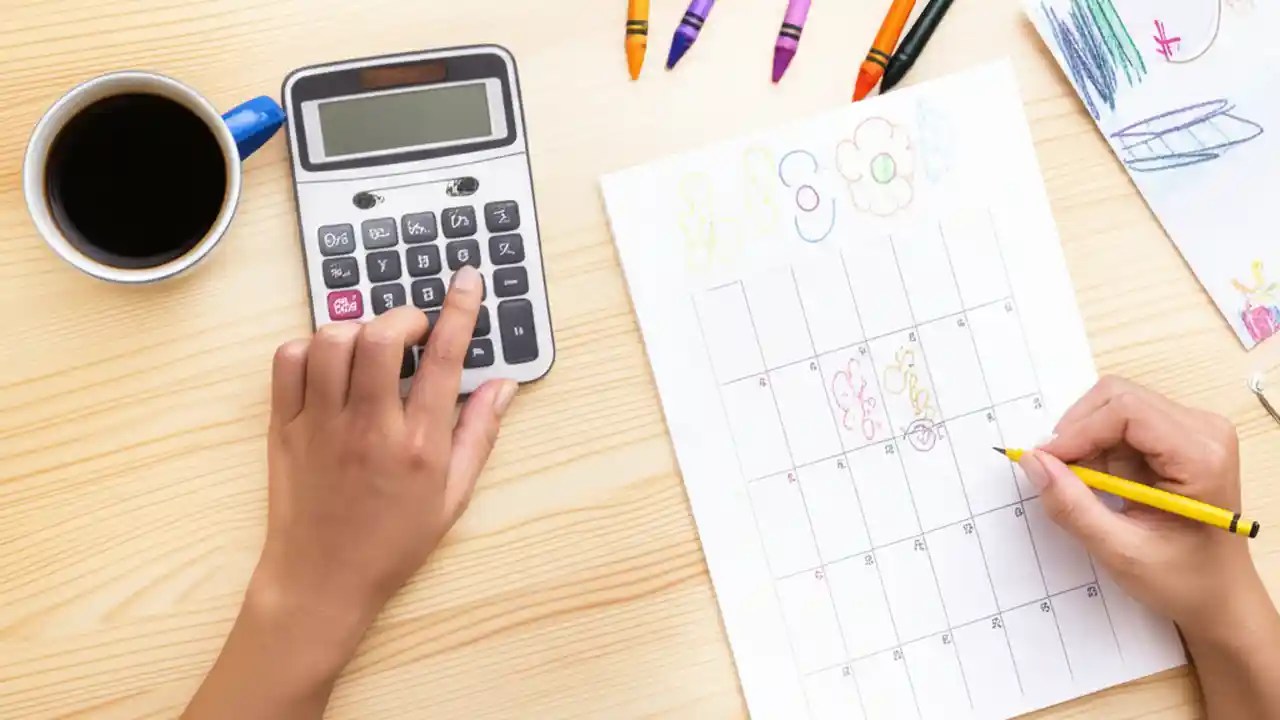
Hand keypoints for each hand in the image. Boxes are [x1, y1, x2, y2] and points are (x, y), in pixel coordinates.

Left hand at [254, 265, 515, 654]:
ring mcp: (321, 426)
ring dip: (356, 330)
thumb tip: (503, 387)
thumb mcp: (453, 497)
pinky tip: (328, 365)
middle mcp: (370, 429)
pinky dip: (308, 348)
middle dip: (404, 316)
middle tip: (413, 329)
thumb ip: (479, 436)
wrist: (322, 580)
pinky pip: (287, 362)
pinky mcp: (284, 428)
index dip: (460, 310)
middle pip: (383, 338)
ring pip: (331, 342)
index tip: (467, 280)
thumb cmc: (391, 544)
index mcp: (419, 446)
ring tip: (369, 348)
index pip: (445, 359)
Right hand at [1019, 377, 1261, 636]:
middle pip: (1119, 398)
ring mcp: (1193, 430)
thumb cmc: (1184, 581)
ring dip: (1085, 439)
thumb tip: (1032, 462)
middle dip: (1077, 431)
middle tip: (1055, 471)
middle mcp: (1203, 431)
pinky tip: (1097, 480)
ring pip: (1116, 406)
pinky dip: (1096, 445)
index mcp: (1201, 456)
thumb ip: (1072, 506)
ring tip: (1078, 482)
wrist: (1219, 596)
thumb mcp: (1121, 551)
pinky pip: (1122, 422)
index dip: (1077, 431)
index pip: (1127, 411)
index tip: (1044, 462)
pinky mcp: (1179, 437)